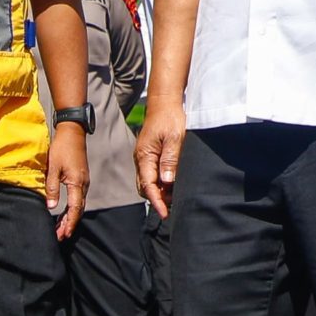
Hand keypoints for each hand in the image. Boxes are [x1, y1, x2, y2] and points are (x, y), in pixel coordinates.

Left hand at [46, 122, 88, 239]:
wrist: (73, 132)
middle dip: (69, 224)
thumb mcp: (53, 167)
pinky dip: (72, 209)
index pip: (74, 209)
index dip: (69, 223)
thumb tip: (51, 207)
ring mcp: (84, 182)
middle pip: (78, 210)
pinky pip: (78, 198)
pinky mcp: (81, 179)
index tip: (64, 234)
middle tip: (60, 237)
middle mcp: (83, 185)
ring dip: (70, 218)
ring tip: (61, 229)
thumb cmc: (62, 148)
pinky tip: (64, 214)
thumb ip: (52, 188)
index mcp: (77, 183)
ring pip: (78, 205)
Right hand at [135, 99, 185, 219]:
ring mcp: (144, 157)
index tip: (165, 213)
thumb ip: (170, 160)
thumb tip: (166, 181)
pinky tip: (172, 185)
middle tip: (173, 209)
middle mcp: (141, 159)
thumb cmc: (170, 117)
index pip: (148, 185)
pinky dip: (160, 183)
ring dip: (159, 192)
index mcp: (144, 156)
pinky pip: (151, 174)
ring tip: (175, 199)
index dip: (157, 201)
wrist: (165, 102)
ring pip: (148, 182)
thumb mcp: (175, 138)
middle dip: (157, 200)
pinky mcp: (149, 154)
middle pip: (145, 187)